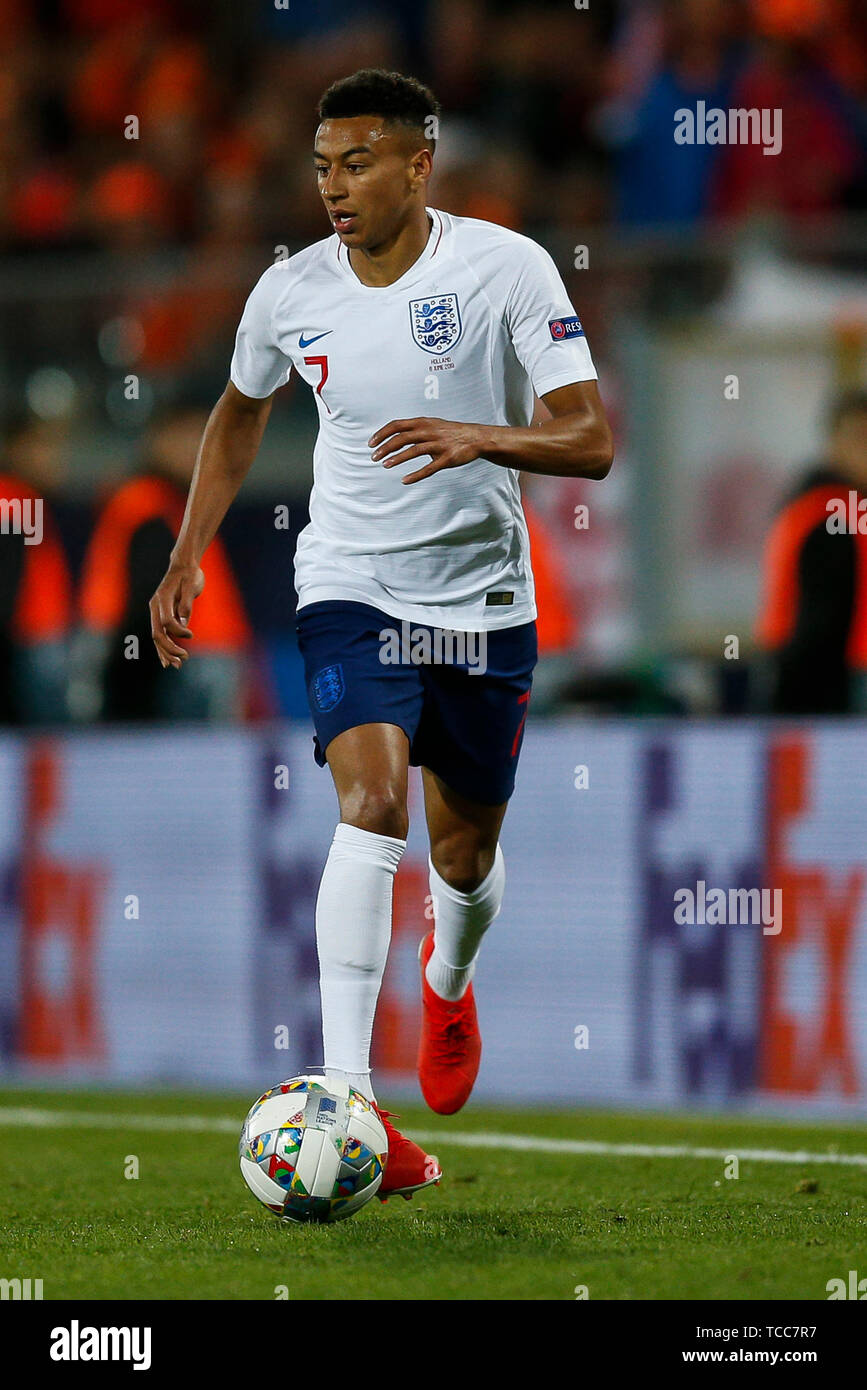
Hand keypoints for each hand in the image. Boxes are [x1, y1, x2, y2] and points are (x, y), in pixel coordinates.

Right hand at [149, 563, 204, 668]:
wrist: (183, 564)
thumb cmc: (189, 573)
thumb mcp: (192, 585)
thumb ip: (187, 603)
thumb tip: (183, 623)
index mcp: (162, 598)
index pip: (166, 621)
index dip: (178, 631)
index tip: (191, 634)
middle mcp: (155, 606)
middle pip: (157, 633)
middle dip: (169, 649)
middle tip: (183, 660)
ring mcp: (157, 611)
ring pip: (157, 637)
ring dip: (166, 652)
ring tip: (178, 665)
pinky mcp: (161, 615)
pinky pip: (160, 634)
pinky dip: (163, 648)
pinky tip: (168, 660)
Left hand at [369, 417, 488, 483]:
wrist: (476, 438)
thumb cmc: (449, 433)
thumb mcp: (431, 425)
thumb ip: (413, 429)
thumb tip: (392, 436)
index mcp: (423, 423)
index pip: (397, 425)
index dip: (382, 433)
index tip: (371, 443)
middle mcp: (429, 432)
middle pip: (402, 438)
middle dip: (385, 447)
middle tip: (374, 457)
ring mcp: (439, 445)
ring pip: (414, 451)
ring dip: (397, 458)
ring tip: (385, 465)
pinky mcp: (447, 459)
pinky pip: (429, 468)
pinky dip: (416, 475)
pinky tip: (405, 480)